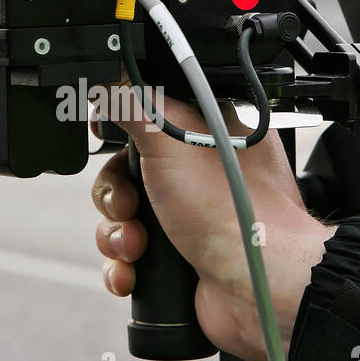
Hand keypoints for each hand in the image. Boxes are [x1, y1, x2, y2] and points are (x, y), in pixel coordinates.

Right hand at [91, 88, 333, 360]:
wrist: (257, 284)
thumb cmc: (232, 209)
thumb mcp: (171, 140)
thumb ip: (133, 103)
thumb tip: (107, 76)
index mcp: (204, 134)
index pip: (146, 118)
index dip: (118, 131)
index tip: (103, 138)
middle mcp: (197, 174)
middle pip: (124, 173)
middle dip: (115, 195)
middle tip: (128, 206)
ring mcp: (188, 217)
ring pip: (123, 218)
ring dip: (116, 235)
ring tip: (135, 246)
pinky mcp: (178, 258)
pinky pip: (130, 257)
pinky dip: (123, 266)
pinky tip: (131, 273)